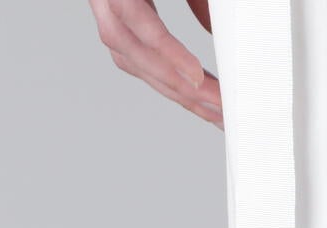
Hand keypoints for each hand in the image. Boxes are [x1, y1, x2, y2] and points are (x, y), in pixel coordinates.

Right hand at [89, 1, 222, 127]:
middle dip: (180, 86)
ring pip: (135, 64)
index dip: (167, 50)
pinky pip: (139, 63)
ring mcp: (107, 16)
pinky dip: (168, 82)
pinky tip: (193, 97)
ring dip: (177, 93)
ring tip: (215, 112)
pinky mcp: (118, 29)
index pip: (136, 18)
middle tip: (218, 105)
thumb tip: (215, 28)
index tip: (196, 76)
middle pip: (134, 52)